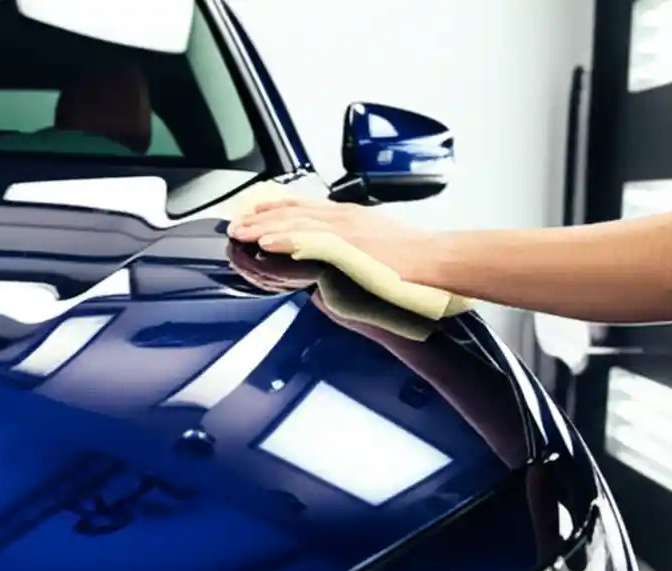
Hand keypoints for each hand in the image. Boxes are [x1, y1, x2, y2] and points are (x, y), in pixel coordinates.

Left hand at [227, 198, 437, 283]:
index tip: (253, 210)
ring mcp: (344, 231)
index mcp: (348, 216)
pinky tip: (266, 243)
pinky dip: (285, 240)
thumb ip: (348, 245)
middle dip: (260, 218)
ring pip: (294, 224)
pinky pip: (309, 242)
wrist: (436, 262)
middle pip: (292, 213)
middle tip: (235, 225)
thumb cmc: (413, 260)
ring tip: (241, 233)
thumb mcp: (375, 242)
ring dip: (263, 228)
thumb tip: (332, 254)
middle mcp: (343, 218)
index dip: (274, 207)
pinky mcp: (348, 247)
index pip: (303, 206)